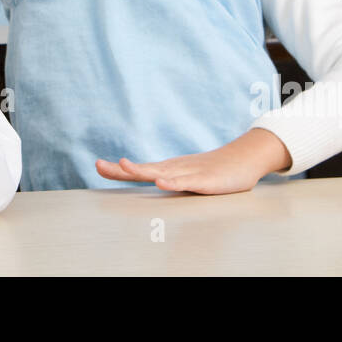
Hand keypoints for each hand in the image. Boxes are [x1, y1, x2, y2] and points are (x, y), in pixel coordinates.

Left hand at [96, 130, 290, 193]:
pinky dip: (175, 182)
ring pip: (164, 173)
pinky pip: (190, 183)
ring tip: (125, 166)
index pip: (139, 169)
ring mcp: (192, 174)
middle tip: (98, 165)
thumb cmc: (212, 169)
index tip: (97, 165)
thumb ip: (167, 179)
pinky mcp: (208, 181)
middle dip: (122, 169)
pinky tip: (162, 182)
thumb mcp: (185, 176)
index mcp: (169, 169)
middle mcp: (176, 169)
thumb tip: (147, 181)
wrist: (244, 159)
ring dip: (144, 171)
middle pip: (145, 169)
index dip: (118, 169)